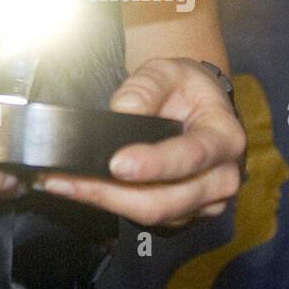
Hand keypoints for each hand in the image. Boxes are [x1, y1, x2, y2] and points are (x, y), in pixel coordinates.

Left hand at [32, 57, 246, 230]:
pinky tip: (80, 189)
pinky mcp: (183, 214)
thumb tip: (124, 111)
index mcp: (225, 138)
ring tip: (63, 184)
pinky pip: (145, 217)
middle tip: (69, 181)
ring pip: (152, 215)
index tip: (117, 165)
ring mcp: (204, 202)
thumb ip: (146, 86)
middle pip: (167, 201)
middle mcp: (221, 178)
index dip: (155, 165)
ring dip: (104, 202)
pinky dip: (109, 204)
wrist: (199, 106)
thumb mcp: (168, 71)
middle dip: (113, 194)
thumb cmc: (186, 88)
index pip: (192, 156)